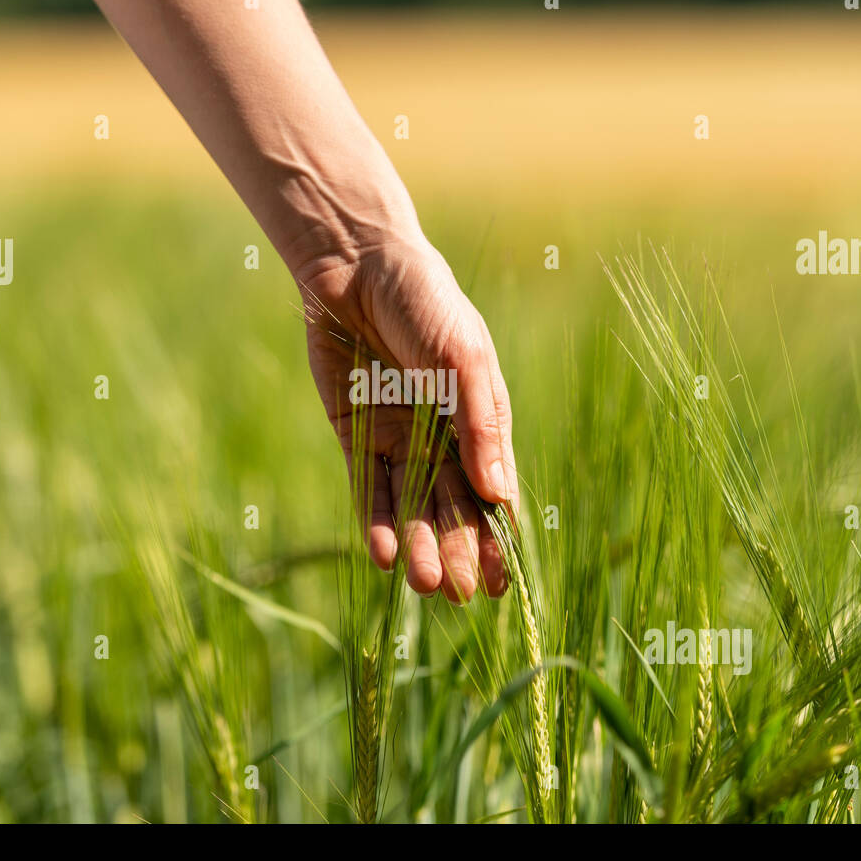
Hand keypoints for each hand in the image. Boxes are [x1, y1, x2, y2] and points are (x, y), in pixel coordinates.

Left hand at [295, 237, 517, 601]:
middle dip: (458, 552)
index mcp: (479, 420)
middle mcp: (440, 437)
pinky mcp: (355, 435)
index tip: (504, 584)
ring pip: (410, 506)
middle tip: (462, 596)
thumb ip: (481, 426)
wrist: (357, 264)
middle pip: (451, 508)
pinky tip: (382, 555)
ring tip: (425, 585)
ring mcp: (397, 439)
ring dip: (417, 545)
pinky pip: (366, 487)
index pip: (492, 492)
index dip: (497, 539)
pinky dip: (375, 521)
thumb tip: (500, 498)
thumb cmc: (426, 302)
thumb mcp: (464, 360)